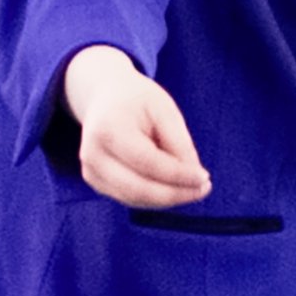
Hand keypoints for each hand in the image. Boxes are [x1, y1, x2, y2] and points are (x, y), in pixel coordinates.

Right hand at [63, 45, 209, 208]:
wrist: (105, 96)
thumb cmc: (138, 101)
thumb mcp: (164, 110)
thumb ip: (179, 144)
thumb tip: (195, 179)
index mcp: (108, 129)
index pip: (148, 163)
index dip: (179, 176)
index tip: (205, 178)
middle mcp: (92, 154)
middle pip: (140, 189)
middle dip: (176, 194)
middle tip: (203, 189)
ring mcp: (91, 171)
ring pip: (137, 199)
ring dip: (168, 198)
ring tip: (191, 187)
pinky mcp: (96, 182)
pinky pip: (131, 199)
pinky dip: (155, 197)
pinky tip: (172, 185)